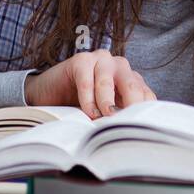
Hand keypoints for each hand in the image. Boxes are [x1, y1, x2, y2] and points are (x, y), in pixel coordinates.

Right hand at [23, 49, 156, 118]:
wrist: (49, 93)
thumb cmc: (80, 104)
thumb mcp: (105, 112)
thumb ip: (119, 116)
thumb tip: (133, 133)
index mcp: (131, 79)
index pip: (145, 95)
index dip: (144, 113)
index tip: (141, 131)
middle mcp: (120, 67)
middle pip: (132, 86)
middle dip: (130, 107)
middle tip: (126, 125)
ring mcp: (101, 60)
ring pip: (108, 83)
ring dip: (106, 104)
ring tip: (103, 119)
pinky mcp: (81, 60)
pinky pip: (87, 82)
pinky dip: (88, 99)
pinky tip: (87, 113)